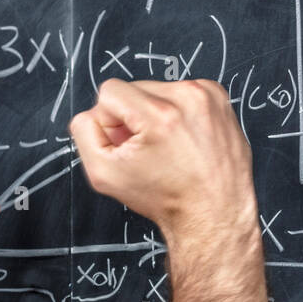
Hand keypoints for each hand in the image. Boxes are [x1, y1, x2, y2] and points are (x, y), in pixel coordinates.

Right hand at [68, 78, 256, 245]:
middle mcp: (188, 99)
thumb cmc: (168, 199)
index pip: (110, 91)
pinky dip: (178, 114)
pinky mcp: (218, 97)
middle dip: (134, 117)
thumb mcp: (104, 175)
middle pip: (135, 88)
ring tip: (168, 147)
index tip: (126, 144)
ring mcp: (207, 96)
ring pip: (158, 90)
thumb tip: (91, 114)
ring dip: (155, 114)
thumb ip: (84, 133)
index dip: (110, 122)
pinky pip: (182, 94)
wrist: (213, 213)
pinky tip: (184, 140)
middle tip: (148, 150)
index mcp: (160, 115)